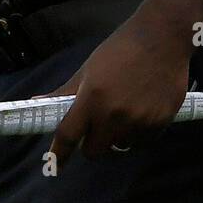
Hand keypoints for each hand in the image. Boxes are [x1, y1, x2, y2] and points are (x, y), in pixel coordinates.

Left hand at [41, 16, 188, 166]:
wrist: (163, 36)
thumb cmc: (122, 48)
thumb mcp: (90, 68)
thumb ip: (66, 91)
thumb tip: (39, 102)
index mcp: (92, 98)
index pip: (69, 135)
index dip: (59, 154)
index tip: (54, 166)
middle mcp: (114, 114)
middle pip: (94, 150)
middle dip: (91, 142)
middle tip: (96, 125)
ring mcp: (139, 121)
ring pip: (120, 145)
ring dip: (117, 135)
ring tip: (125, 108)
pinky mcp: (160, 123)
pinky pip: (142, 141)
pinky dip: (138, 131)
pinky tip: (143, 107)